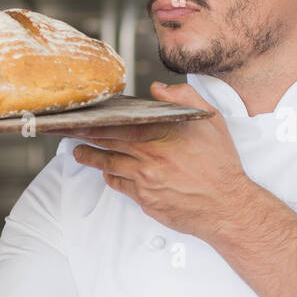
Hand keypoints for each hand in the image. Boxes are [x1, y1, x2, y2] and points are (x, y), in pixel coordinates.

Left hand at [55, 81, 252, 239]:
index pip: (118, 122)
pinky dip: (110, 176)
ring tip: (79, 151)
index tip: (83, 114)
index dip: (96, 118)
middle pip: (106, 142)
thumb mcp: (211, 122)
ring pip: (107, 164)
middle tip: (68, 130)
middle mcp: (149, 157)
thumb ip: (184, 99)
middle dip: (84, 135)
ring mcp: (144, 180)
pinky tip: (107, 171)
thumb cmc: (221, 166)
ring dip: (90, 157)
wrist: (227, 207)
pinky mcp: (144, 200)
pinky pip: (119, 185)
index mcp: (162, 134)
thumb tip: (157, 89)